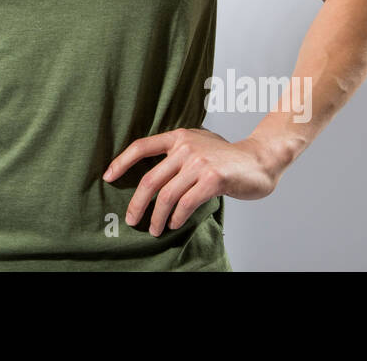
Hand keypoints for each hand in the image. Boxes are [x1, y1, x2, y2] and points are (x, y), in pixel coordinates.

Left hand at [102, 127, 284, 236]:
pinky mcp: (212, 179)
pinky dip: (176, 217)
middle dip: (137, 203)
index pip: (142, 146)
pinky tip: (174, 224)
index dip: (121, 162)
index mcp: (178, 136)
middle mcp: (186, 147)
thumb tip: (150, 174)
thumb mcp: (199, 144)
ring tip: (154, 229)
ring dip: (157, 217)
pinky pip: (185, 203)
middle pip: (150, 178)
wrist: (258, 161)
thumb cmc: (226, 157)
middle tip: (131, 219)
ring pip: (166, 195)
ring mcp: (199, 162)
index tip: (107, 177)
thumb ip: (177, 152)